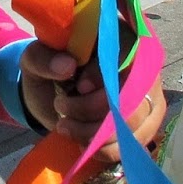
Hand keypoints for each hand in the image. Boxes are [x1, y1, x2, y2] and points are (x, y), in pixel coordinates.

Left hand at [18, 41, 166, 164]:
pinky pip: (133, 143)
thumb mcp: (34, 59)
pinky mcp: (146, 124)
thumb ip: (44, 58)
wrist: (51, 94)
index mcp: (117, 34)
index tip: (78, 87)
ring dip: (94, 131)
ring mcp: (148, 95)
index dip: (105, 74)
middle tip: (62, 107)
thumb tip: (67, 66)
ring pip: (133, 122)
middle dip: (92, 108)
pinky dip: (103, 149)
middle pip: (133, 92)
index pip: (128, 52)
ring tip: (65, 125)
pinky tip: (81, 141)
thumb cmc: (48, 68)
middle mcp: (142, 63)